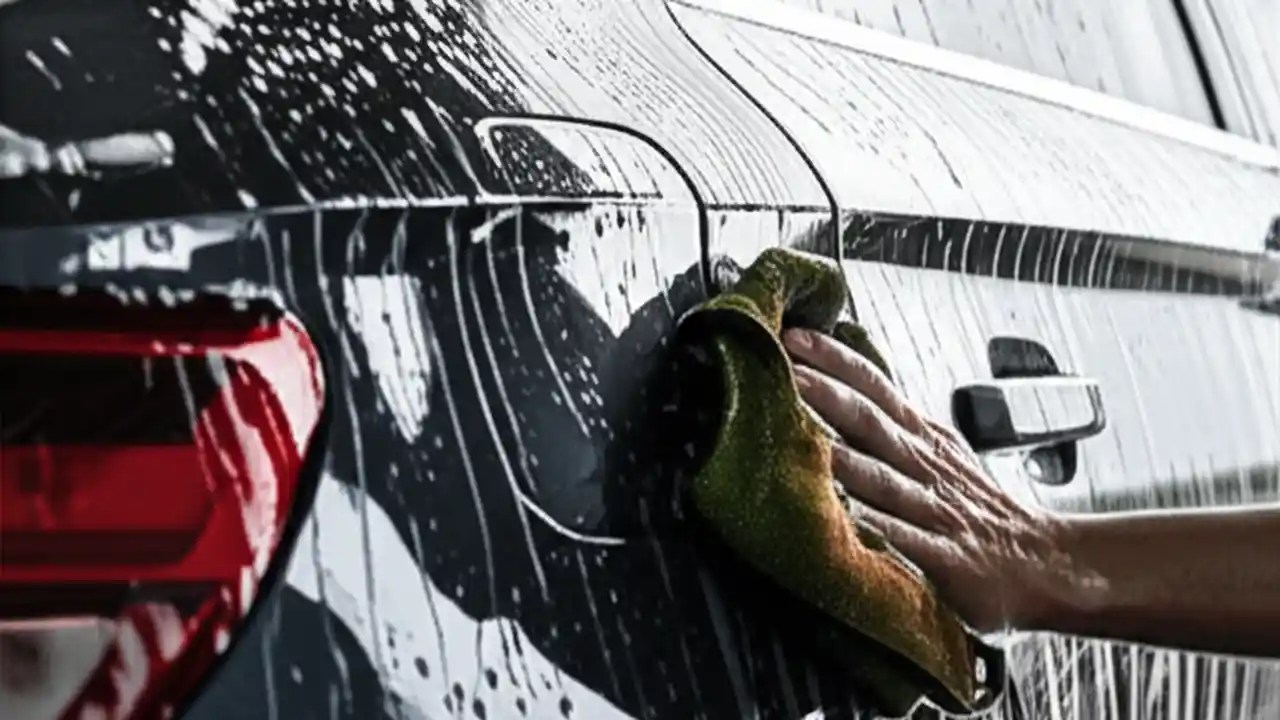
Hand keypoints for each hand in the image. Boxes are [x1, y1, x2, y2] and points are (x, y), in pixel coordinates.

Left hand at [782, 328, 1082, 632]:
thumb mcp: (939, 448)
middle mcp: (925, 465)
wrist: (1042, 560)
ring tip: (804, 442)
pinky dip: (878, 529)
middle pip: (871, 421)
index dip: (835, 360)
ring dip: (842, 459)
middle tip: (785, 371)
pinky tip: (846, 521)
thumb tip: (842, 378)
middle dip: (827, 394)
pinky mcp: (947, 557)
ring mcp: (936, 509)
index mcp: (922, 436)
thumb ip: (892, 420)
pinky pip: (907, 540)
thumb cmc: (977, 506)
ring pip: (883, 478)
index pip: (874, 385)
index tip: (793, 336)